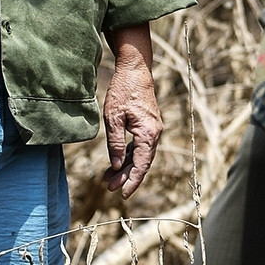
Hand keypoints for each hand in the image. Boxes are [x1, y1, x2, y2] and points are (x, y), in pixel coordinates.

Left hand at [102, 23, 161, 197]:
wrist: (136, 70)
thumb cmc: (123, 91)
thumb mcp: (113, 117)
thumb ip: (115, 143)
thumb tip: (115, 165)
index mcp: (148, 133)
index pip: (141, 164)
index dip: (132, 181)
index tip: (123, 194)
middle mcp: (154, 133)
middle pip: (142, 162)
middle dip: (126, 177)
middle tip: (109, 188)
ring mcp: (153, 129)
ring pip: (141, 155)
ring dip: (127, 167)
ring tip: (109, 179)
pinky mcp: (148, 125)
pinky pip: (140, 146)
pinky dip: (129, 156)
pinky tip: (117, 162)